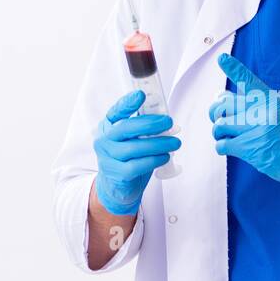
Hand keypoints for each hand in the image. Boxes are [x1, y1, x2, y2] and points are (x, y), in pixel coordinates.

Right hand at [93, 89, 180, 215]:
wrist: (116, 185)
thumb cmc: (128, 157)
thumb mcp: (133, 138)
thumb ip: (144, 128)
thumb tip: (167, 120)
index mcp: (108, 126)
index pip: (116, 111)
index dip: (127, 103)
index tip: (141, 95)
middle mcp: (104, 140)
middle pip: (126, 128)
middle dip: (150, 124)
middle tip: (168, 122)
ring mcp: (108, 157)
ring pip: (134, 148)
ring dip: (158, 144)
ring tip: (174, 143)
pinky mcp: (117, 174)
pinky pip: (138, 166)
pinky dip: (154, 160)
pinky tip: (165, 157)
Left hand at [208, 53, 279, 197]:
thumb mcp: (277, 110)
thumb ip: (252, 103)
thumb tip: (219, 96)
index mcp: (270, 98)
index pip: (248, 80)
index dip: (233, 68)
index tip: (222, 58)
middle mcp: (263, 111)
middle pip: (223, 105)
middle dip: (215, 113)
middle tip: (219, 119)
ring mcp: (257, 129)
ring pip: (220, 125)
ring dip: (218, 132)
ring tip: (226, 136)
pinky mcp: (251, 148)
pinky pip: (223, 144)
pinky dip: (222, 146)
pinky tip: (229, 147)